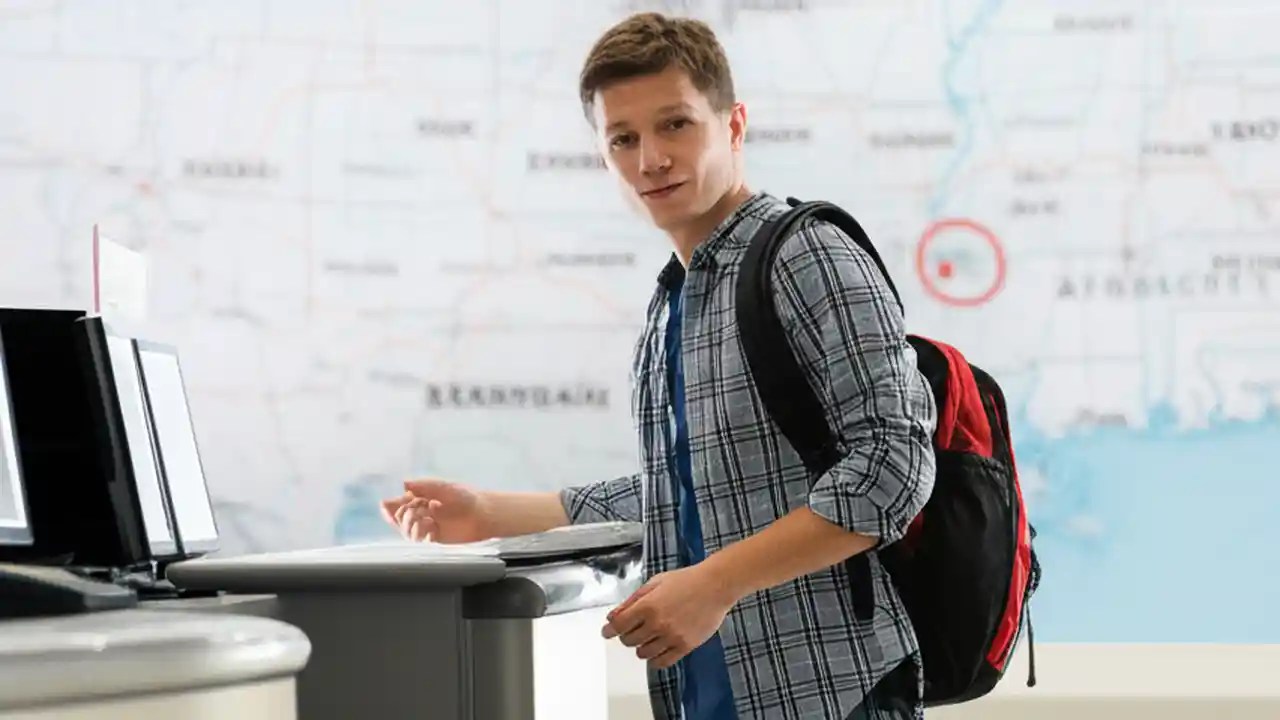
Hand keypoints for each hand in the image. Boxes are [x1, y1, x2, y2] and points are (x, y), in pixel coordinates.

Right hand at [379, 478, 492, 542]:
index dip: (391, 506)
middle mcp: (422, 515)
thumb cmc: (465, 497)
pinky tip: (432, 528)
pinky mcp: (435, 540)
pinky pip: (420, 541)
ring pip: (407, 532)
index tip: (386, 505)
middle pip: (400, 519)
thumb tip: (403, 484)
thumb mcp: (443, 487)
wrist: (484, 513)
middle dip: (402, 515)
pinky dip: (422, 535)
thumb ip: (423, 486)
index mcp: (421, 501)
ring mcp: (428, 528)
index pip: (399, 505)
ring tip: (424, 518)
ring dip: (410, 525)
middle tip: (414, 509)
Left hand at [601, 565, 736, 669]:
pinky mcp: (685, 646)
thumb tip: (612, 616)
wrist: (715, 586)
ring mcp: (672, 637)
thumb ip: (632, 600)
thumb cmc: (685, 580)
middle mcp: (658, 624)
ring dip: (641, 646)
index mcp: (648, 606)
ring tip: (648, 637)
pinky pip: (662, 662)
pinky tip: (657, 649)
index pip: (618, 625)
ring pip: (643, 654)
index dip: (609, 630)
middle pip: (629, 641)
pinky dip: (655, 659)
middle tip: (633, 629)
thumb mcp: (654, 583)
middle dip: (626, 635)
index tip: (606, 632)